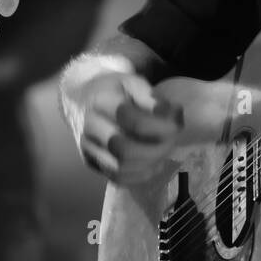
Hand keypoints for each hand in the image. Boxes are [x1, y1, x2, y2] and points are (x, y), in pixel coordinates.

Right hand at [74, 71, 184, 185]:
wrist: (85, 99)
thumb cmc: (114, 89)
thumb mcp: (133, 83)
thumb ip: (149, 97)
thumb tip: (167, 113)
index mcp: (101, 101)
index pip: (132, 121)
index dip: (160, 126)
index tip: (176, 125)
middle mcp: (89, 126)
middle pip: (125, 150)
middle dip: (156, 150)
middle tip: (171, 142)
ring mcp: (88, 147)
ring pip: (121, 168)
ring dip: (149, 164)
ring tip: (163, 151)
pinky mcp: (91, 162)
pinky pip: (117, 178)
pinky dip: (140, 175)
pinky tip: (153, 163)